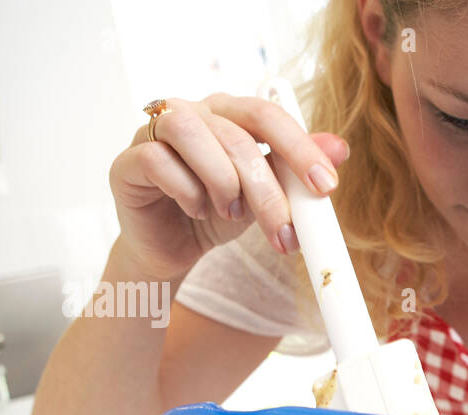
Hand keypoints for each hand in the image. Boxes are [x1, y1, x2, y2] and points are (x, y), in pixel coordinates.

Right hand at [108, 93, 350, 280]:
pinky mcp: (128, 161)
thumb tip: (339, 149)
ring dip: (222, 182)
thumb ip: (296, 170)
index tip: (326, 186)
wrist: (173, 250)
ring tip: (231, 214)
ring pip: (193, 134)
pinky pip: (158, 161)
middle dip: (268, 191)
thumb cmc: (217, 215)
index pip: (268, 114)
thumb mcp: (267, 195)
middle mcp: (192, 112)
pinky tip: (195, 210)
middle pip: (237, 136)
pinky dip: (185, 191)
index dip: (299, 148)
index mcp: (228, 114)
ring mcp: (154, 132)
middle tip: (285, 232)